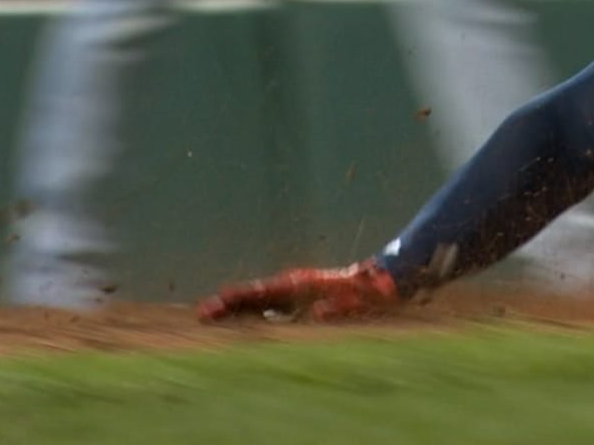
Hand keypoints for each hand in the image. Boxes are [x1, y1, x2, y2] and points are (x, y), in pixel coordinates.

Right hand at [197, 259, 400, 322]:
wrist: (391, 276)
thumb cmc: (376, 292)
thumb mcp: (361, 301)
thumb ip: (342, 308)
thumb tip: (320, 313)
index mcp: (306, 285)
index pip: (265, 293)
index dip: (240, 300)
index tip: (217, 304)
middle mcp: (299, 284)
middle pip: (258, 294)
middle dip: (231, 304)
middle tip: (203, 314)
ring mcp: (302, 288)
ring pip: (263, 298)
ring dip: (240, 307)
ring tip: (214, 315)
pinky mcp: (307, 295)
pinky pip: (274, 303)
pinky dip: (255, 309)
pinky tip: (245, 318)